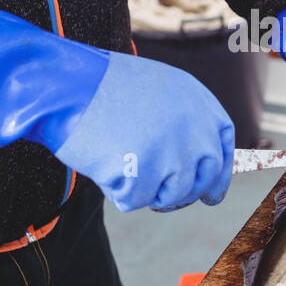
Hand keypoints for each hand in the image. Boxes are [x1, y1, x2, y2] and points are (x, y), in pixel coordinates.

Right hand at [0, 0, 233, 212]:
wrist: (63, 85)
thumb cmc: (99, 86)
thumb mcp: (156, 88)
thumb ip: (182, 119)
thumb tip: (198, 161)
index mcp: (197, 101)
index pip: (223, 146)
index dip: (218, 175)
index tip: (211, 194)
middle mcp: (192, 126)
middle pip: (203, 178)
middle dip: (182, 194)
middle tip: (160, 197)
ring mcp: (170, 151)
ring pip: (171, 196)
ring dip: (147, 191)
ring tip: (120, 162)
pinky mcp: (143, 172)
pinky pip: (136, 201)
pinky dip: (118, 191)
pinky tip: (104, 163)